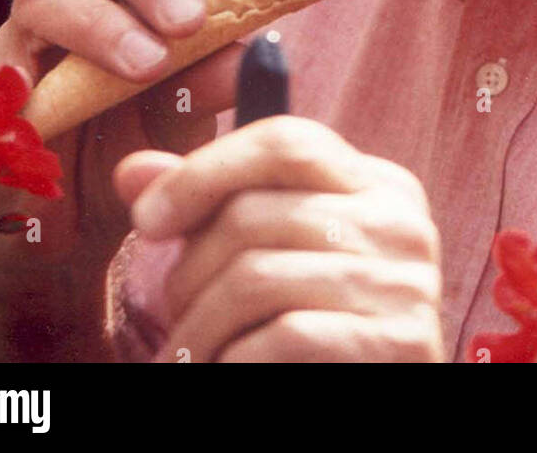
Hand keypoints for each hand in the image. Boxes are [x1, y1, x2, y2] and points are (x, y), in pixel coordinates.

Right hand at [0, 0, 240, 359]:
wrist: (84, 224)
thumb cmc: (145, 142)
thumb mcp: (191, 113)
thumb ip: (214, 80)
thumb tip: (245, 53)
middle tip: (187, 19)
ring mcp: (31, 37)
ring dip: (97, 22)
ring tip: (146, 65)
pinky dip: (19, 73)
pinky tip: (46, 92)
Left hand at [114, 116, 444, 362]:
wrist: (380, 394)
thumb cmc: (316, 327)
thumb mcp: (267, 254)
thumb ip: (211, 205)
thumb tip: (131, 172)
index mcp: (377, 185)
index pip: (286, 141)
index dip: (205, 170)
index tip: (146, 219)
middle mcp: (400, 222)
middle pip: (256, 213)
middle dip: (190, 271)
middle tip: (170, 317)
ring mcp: (405, 283)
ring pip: (257, 276)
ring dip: (200, 327)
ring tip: (185, 356)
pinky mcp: (400, 343)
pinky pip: (285, 334)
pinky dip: (235, 358)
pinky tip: (225, 370)